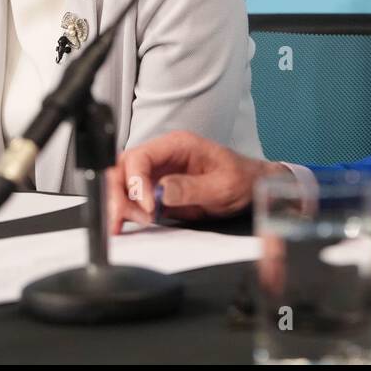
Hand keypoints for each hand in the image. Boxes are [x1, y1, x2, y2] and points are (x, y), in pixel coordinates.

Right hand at [106, 130, 287, 234]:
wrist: (252, 187)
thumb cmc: (241, 179)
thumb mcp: (222, 186)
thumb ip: (191, 188)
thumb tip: (161, 191)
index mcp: (178, 145)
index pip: (140, 157)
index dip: (136, 182)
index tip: (148, 207)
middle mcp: (163, 155)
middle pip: (123, 169)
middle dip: (118, 194)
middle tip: (123, 219)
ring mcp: (158, 172)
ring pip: (122, 184)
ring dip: (120, 204)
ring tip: (132, 224)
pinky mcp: (156, 190)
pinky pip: (132, 198)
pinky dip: (125, 211)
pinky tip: (124, 225)